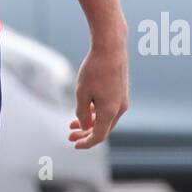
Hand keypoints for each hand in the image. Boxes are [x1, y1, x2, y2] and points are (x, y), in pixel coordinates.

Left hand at [69, 27, 129, 148]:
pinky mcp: (121, 92)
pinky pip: (109, 109)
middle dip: (86, 134)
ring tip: (73, 124)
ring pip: (106, 119)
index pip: (98, 136)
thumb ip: (81, 113)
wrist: (111, 48)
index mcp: (110, 112)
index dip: (86, 143)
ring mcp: (122, 100)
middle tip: (70, 135)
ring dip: (90, 123)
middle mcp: (119, 109)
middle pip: (103, 129)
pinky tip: (85, 110)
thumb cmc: (94, 69)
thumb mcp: (81, 92)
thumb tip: (85, 126)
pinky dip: (97, 113)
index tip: (74, 144)